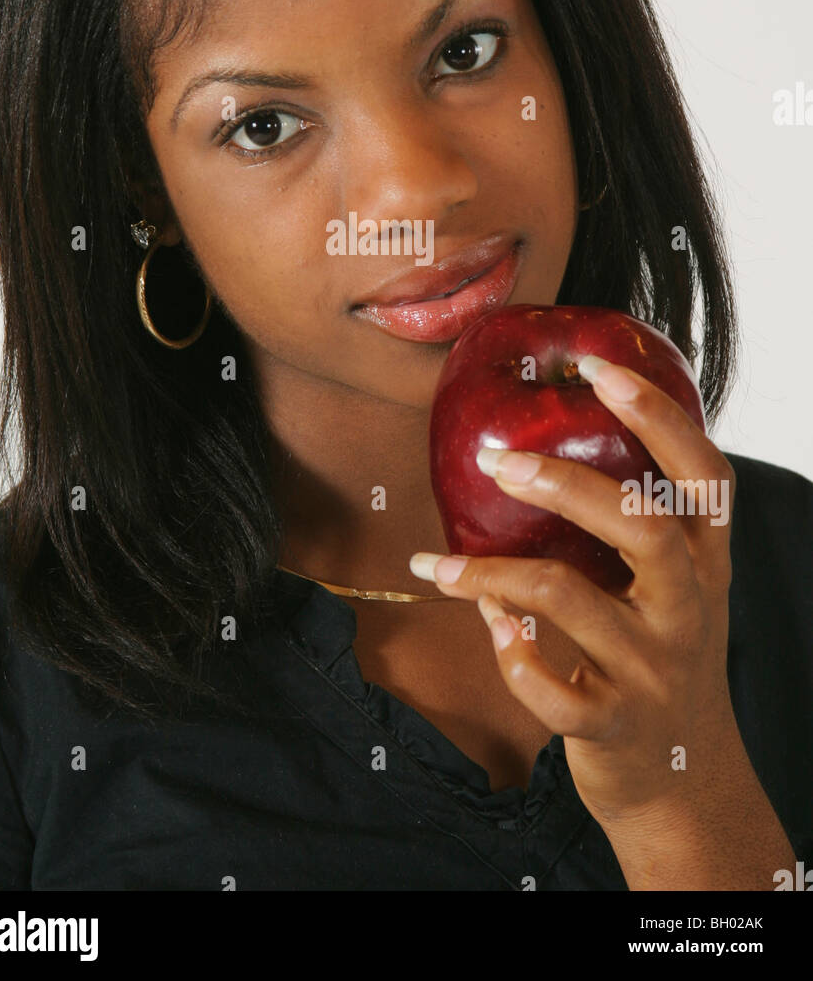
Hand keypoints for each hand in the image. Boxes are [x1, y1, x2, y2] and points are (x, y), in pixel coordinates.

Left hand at [411, 353, 741, 829]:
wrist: (683, 774)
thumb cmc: (659, 650)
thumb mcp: (672, 584)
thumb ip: (634, 521)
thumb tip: (549, 434)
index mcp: (705, 560)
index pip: (703, 474)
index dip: (657, 415)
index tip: (598, 366)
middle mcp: (689, 606)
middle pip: (644, 525)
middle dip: (566, 483)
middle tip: (496, 459)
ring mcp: (654, 668)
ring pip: (572, 602)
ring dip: (493, 574)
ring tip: (436, 562)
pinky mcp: (615, 724)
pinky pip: (552, 690)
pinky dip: (510, 655)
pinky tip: (485, 625)